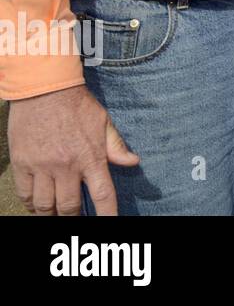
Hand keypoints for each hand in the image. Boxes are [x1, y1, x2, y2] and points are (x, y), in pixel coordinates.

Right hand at [9, 85, 138, 215]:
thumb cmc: (77, 105)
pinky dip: (30, 204)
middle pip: (69, 206)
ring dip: (51, 214)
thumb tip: (133, 162)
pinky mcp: (22, 163)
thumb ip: (116, 146)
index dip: (107, 215)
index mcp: (90, 157)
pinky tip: (36, 204)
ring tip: (55, 216)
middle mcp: (66, 166)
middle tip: (76, 219)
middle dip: (73, 218)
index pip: (103, 194)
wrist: (44, 88)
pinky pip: (25, 194)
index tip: (109, 224)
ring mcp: (42, 166)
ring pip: (44, 205)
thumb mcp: (103, 122)